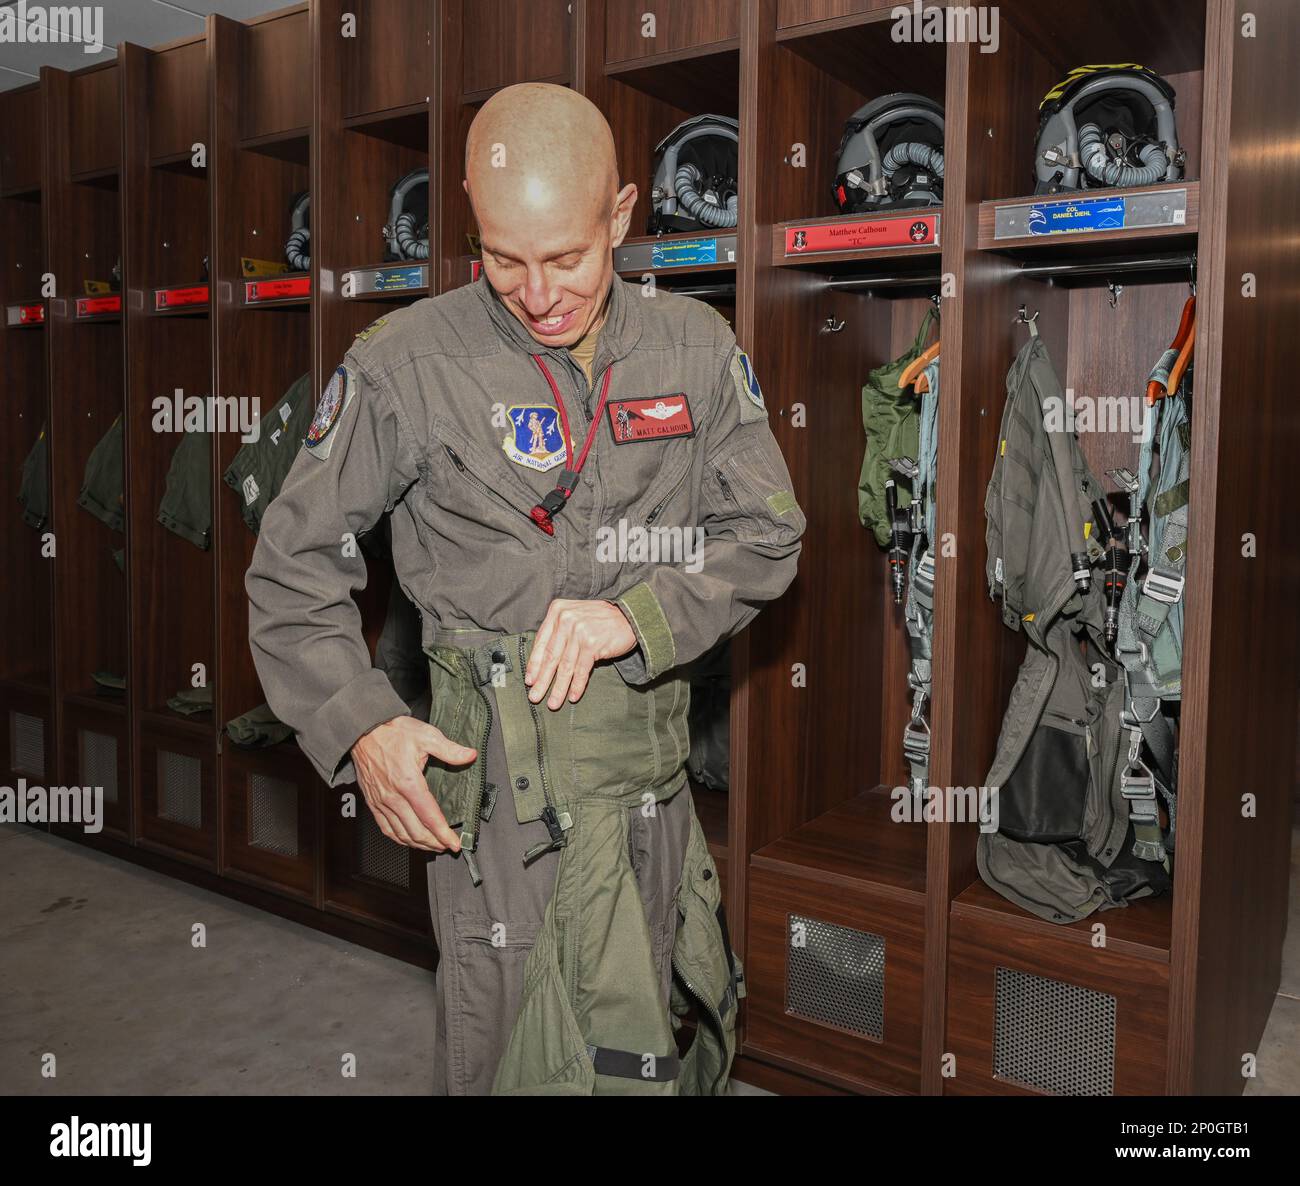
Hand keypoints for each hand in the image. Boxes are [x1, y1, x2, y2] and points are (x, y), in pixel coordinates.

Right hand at [352, 716, 476, 850]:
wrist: (363, 731)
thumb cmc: (392, 732)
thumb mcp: (425, 735)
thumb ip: (449, 749)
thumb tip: (470, 755)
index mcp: (409, 783)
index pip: (430, 816)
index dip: (443, 834)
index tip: (455, 843)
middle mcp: (393, 796)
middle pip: (416, 831)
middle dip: (434, 843)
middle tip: (447, 846)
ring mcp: (381, 802)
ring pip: (401, 833)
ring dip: (418, 844)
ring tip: (433, 846)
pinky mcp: (373, 802)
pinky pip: (385, 828)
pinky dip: (399, 838)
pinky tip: (408, 840)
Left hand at [525, 599, 636, 708]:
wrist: (629, 616)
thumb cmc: (599, 620)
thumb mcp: (574, 616)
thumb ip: (558, 632)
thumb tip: (540, 663)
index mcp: (557, 611)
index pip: (541, 642)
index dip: (534, 664)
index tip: (529, 681)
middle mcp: (566, 619)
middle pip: (551, 656)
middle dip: (542, 680)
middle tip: (534, 697)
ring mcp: (579, 631)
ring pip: (565, 666)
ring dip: (558, 688)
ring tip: (553, 703)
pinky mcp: (592, 644)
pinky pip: (581, 670)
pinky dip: (577, 685)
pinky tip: (572, 696)